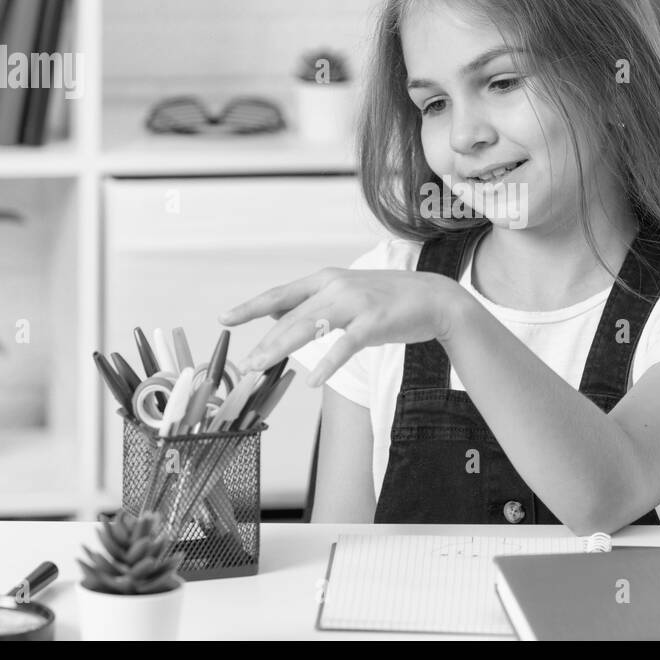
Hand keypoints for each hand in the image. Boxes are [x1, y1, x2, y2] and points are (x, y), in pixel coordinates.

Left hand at [217, 268, 468, 385]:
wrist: (434, 298)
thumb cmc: (388, 300)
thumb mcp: (346, 293)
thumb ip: (313, 302)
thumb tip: (275, 314)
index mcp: (326, 279)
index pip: (280, 295)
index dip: (250, 307)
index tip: (224, 318)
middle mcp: (336, 286)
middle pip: (290, 317)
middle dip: (264, 342)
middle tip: (245, 363)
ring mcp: (355, 303)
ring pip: (308, 328)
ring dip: (281, 349)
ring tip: (261, 366)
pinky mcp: (373, 322)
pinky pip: (343, 346)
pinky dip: (326, 364)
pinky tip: (312, 380)